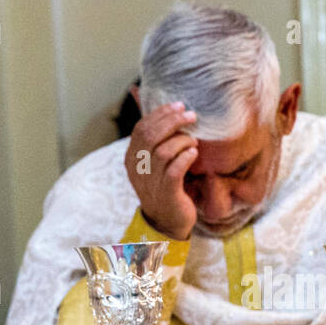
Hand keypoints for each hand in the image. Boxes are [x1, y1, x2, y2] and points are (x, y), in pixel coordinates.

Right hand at [124, 101, 198, 239]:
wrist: (167, 222)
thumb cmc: (164, 186)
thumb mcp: (154, 161)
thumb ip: (155, 137)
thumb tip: (153, 102)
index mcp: (132, 158)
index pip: (141, 128)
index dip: (160, 114)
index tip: (179, 105)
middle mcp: (138, 169)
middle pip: (151, 136)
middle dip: (173, 121)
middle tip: (191, 116)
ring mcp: (151, 182)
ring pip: (164, 151)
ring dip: (182, 141)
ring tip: (193, 142)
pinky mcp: (167, 193)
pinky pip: (175, 170)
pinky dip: (186, 157)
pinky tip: (194, 153)